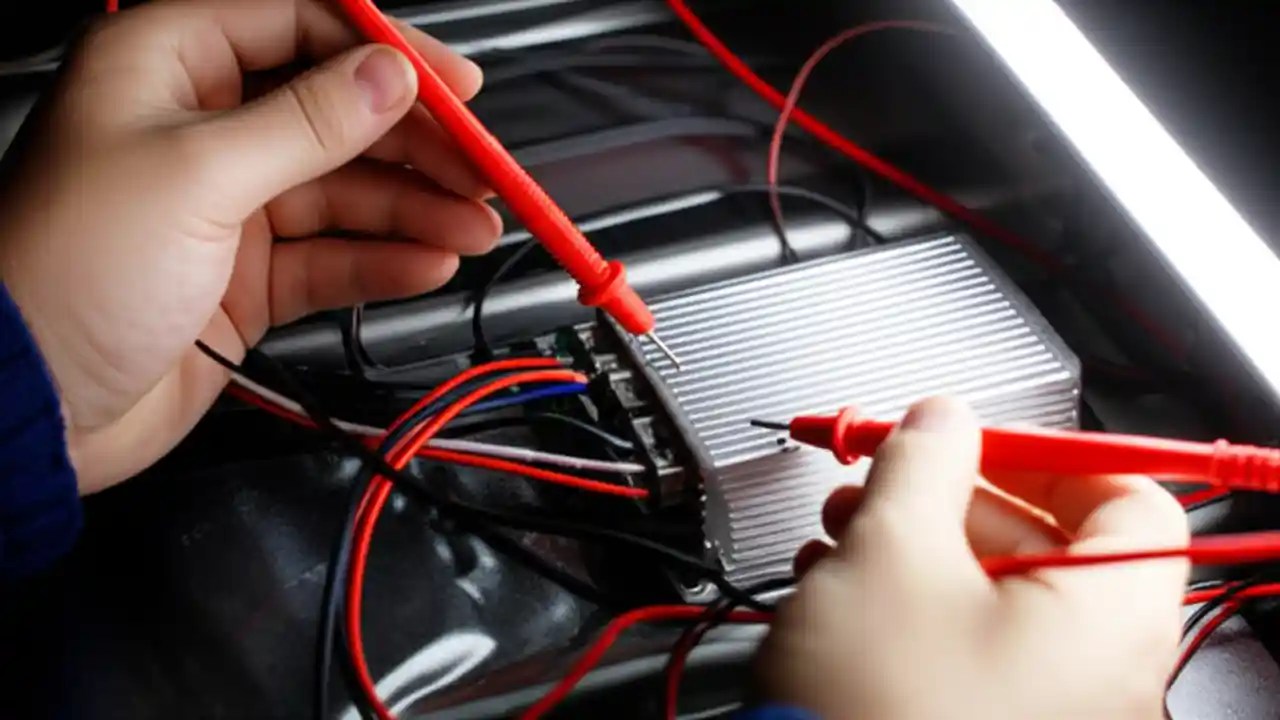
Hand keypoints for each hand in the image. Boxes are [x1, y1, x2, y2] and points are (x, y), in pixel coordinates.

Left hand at [0, 0, 501, 492]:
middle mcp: (202, 127)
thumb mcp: (199, 175)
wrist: (27, 405)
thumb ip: (308, 122)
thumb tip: (390, 76)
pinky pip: (331, 255)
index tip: (456, 86)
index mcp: (169, 66)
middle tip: (483, 170)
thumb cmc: (67, 271)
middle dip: (417, 144)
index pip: (301, 27)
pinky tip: (428, 264)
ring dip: (416, 208)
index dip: (386, 54)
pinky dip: (382, 260)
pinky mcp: (245, 275)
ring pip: (346, 190)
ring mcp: (227, 204)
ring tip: (474, 227)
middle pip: (337, 114)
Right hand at [756, 397, 1188, 719]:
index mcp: (1108, 623)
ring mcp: (1045, 712)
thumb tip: (941, 421)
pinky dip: (912, 605)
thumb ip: (924, 460)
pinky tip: (844, 589)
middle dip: (951, 498)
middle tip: (889, 476)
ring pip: (994, 597)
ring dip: (917, 545)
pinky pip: (968, 648)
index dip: (1047, 454)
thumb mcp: (890, 548)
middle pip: (1049, 544)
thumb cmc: (873, 709)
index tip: (980, 441)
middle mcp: (1098, 677)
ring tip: (847, 529)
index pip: (1129, 501)